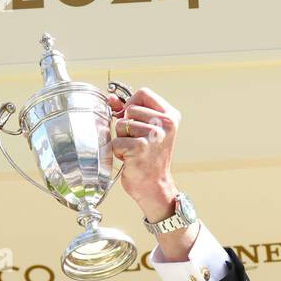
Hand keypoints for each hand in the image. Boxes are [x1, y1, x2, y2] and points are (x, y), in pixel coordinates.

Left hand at [105, 87, 180, 220]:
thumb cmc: (149, 159)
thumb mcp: (146, 129)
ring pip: (121, 125)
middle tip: (137, 141)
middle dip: (126, 126)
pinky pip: (116, 141)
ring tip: (134, 151)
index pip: (143, 93)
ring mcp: (154, 135)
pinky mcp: (140, 147)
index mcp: (170, 116)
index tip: (133, 120)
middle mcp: (165, 123)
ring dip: (122, 140)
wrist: (155, 187)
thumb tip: (110, 99)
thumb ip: (129, 111)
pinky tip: (130, 160)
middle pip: (130, 108)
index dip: (131, 105)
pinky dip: (119, 152)